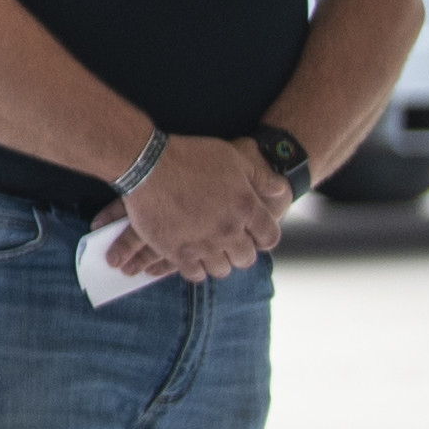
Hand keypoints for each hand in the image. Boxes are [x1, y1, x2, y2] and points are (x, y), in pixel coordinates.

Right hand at [112, 133, 287, 284]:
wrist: (146, 163)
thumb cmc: (191, 155)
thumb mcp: (233, 158)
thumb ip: (261, 176)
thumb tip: (282, 189)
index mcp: (247, 208)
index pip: (269, 238)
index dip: (263, 238)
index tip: (254, 235)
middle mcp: (228, 230)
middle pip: (245, 258)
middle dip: (240, 252)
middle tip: (230, 244)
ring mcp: (202, 244)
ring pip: (221, 269)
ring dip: (218, 262)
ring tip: (210, 252)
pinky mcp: (176, 252)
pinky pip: (194, 273)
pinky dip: (195, 269)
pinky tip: (191, 259)